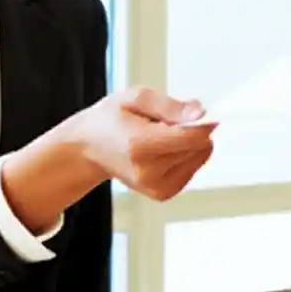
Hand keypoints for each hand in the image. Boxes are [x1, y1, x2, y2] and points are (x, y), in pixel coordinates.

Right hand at [71, 86, 216, 201]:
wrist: (89, 149)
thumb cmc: (111, 119)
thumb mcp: (135, 98)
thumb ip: (170, 105)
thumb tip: (201, 113)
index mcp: (140, 145)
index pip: (193, 137)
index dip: (202, 121)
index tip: (192, 111)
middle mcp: (149, 171)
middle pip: (199, 147)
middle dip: (190, 130)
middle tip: (164, 123)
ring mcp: (155, 187)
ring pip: (199, 157)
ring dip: (186, 143)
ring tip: (158, 137)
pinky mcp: (162, 194)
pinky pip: (192, 169)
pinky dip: (183, 156)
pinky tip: (161, 150)